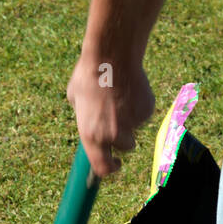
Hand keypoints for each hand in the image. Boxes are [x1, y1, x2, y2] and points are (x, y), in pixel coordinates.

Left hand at [67, 54, 155, 176]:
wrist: (111, 54)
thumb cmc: (89, 74)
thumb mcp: (75, 100)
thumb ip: (84, 117)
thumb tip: (88, 124)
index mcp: (90, 135)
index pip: (102, 168)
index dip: (109, 169)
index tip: (114, 165)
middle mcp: (112, 135)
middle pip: (125, 148)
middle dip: (123, 136)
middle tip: (118, 117)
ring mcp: (131, 124)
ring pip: (136, 129)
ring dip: (131, 120)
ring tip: (121, 97)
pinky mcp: (146, 111)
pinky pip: (144, 114)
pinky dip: (139, 105)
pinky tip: (131, 89)